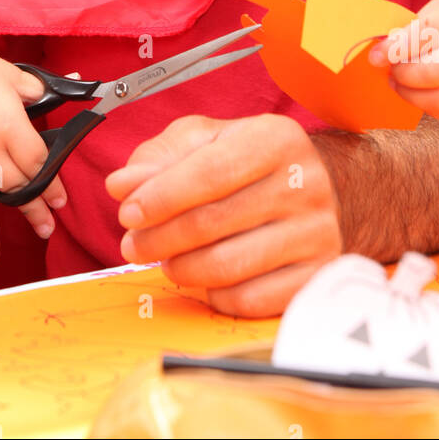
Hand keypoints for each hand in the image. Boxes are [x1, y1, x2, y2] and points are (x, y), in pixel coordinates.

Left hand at [106, 114, 341, 317]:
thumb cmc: (247, 161)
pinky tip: (203, 279)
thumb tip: (121, 186)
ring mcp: (317, 233)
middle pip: (213, 223)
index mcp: (275, 139)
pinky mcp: (316, 275)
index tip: (127, 214)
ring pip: (228, 267)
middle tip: (132, 245)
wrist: (315, 187)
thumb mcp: (204, 140)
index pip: (209, 173)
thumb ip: (159, 158)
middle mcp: (305, 184)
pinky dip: (214, 295)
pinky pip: (250, 301)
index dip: (160, 198)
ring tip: (165, 260)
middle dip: (159, 238)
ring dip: (181, 269)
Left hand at [368, 0, 438, 117]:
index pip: (426, 36)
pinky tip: (421, 94)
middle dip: (402, 75)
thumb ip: (418, 27)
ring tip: (400, 83)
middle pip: (432, 75)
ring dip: (411, 96)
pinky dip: (431, 107)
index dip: (395, 49)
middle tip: (389, 69)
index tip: (373, 57)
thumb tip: (382, 53)